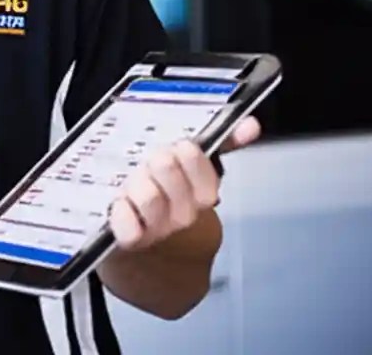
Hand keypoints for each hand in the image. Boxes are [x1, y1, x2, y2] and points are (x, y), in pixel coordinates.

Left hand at [110, 116, 260, 250]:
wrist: (146, 248)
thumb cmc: (166, 195)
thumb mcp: (193, 168)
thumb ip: (221, 144)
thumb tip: (250, 124)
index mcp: (201, 194)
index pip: (203, 171)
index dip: (191, 158)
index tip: (181, 146)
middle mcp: (183, 214)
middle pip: (171, 177)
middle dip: (160, 162)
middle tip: (152, 159)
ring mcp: (156, 228)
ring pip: (150, 198)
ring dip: (138, 182)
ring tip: (132, 179)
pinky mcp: (129, 240)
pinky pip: (128, 227)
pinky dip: (122, 212)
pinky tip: (120, 203)